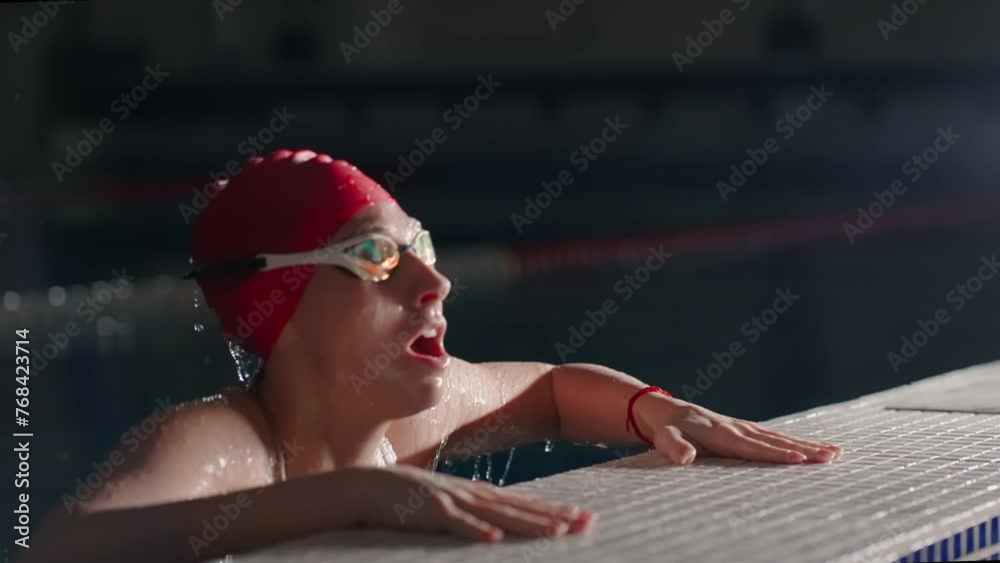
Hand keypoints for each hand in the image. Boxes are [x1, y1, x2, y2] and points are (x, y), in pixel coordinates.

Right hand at [351, 465, 595, 542]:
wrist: (363, 487)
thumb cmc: (403, 500)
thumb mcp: (443, 506)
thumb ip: (468, 515)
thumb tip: (494, 530)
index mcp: (474, 494)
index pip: (522, 503)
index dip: (552, 510)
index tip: (582, 516)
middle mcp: (469, 495)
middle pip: (519, 507)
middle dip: (554, 515)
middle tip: (587, 523)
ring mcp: (450, 502)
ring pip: (496, 515)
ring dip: (526, 523)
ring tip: (556, 532)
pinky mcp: (428, 512)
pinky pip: (455, 524)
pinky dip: (474, 530)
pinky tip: (494, 539)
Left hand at [632, 393, 842, 464]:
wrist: (664, 410)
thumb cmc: (665, 429)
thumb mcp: (665, 439)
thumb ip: (675, 449)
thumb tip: (686, 458)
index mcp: (722, 435)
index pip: (754, 447)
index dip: (777, 454)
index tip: (800, 459)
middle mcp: (738, 429)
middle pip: (776, 441)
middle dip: (805, 450)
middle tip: (833, 457)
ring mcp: (743, 427)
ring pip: (780, 437)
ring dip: (808, 445)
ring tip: (836, 453)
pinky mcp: (744, 429)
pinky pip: (774, 436)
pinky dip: (794, 442)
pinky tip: (812, 448)